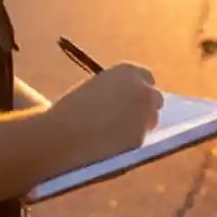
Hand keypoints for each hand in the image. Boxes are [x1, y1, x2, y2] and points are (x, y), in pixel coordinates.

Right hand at [45, 62, 163, 170]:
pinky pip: (142, 140)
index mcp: (127, 71)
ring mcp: (145, 114)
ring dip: (140, 125)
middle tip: (132, 118)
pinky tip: (112, 146)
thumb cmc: (68, 111)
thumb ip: (112, 92)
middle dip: (145, 107)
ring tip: (115, 134)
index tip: (132, 99)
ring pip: (152, 120)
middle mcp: (141, 89)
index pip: (145, 77)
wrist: (62, 135)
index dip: (137, 89)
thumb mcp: (93, 90)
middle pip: (154, 97)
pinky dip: (131, 143)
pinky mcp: (141, 138)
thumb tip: (124, 104)